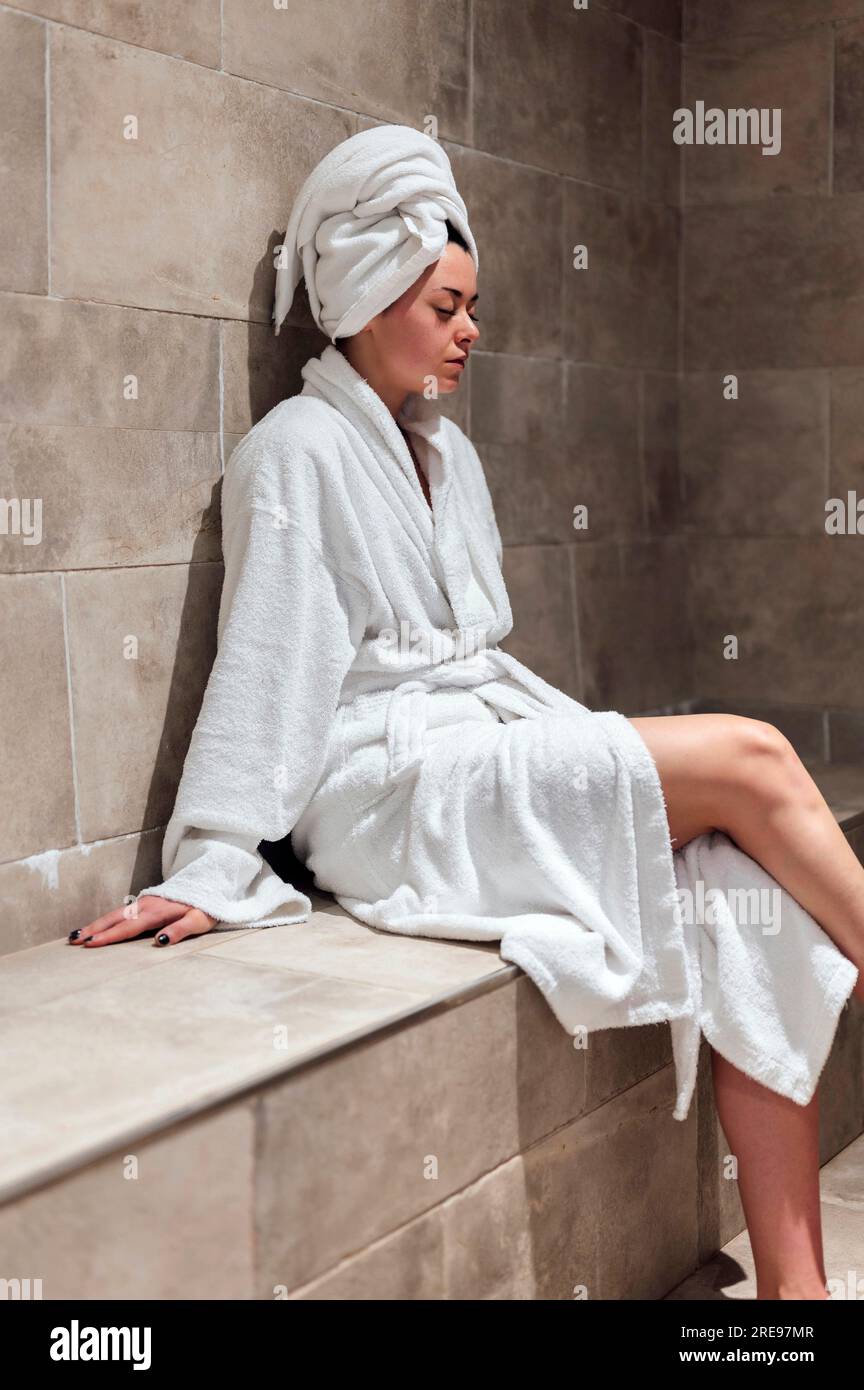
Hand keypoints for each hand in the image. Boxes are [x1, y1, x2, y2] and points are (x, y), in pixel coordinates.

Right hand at [68, 895, 217, 947]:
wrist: (211, 883)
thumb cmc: (207, 907)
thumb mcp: (199, 920)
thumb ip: (180, 930)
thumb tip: (158, 942)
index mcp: (158, 912)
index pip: (128, 927)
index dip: (109, 937)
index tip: (91, 944)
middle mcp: (147, 905)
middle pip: (115, 918)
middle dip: (94, 929)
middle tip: (73, 941)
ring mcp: (145, 902)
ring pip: (116, 914)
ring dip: (96, 924)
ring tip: (77, 935)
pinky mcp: (146, 902)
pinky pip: (122, 912)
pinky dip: (106, 920)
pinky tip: (97, 927)